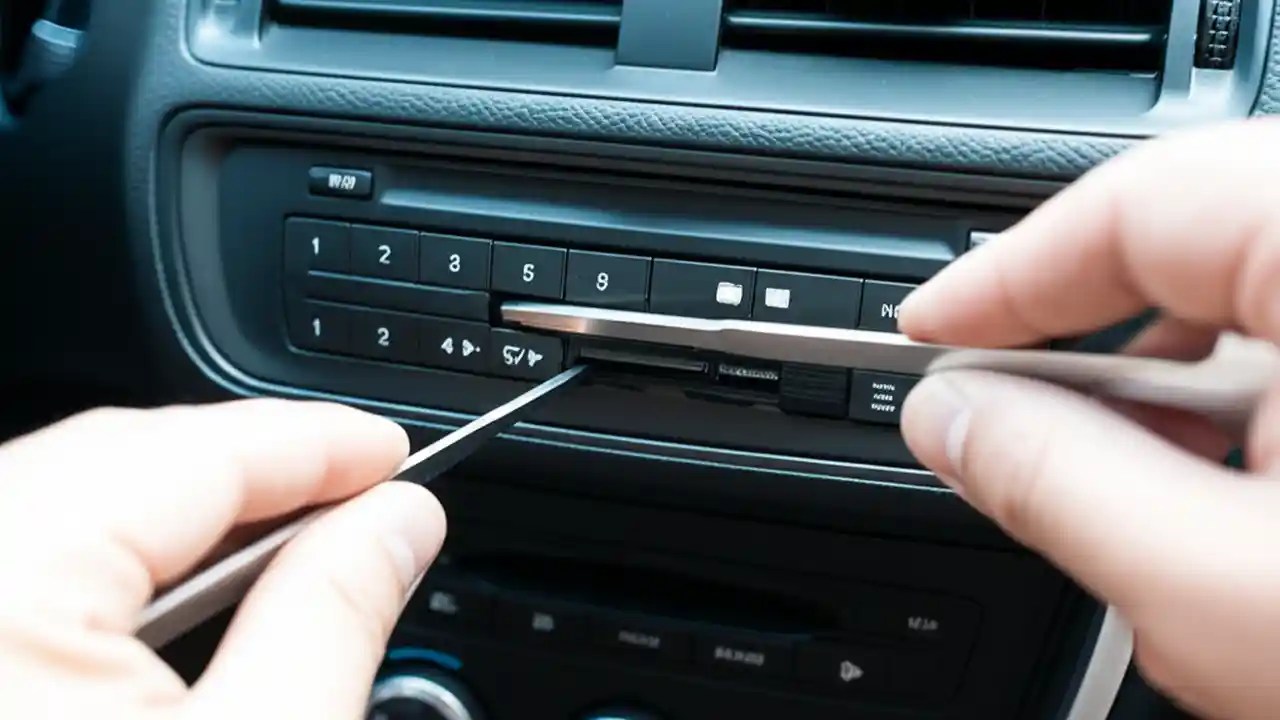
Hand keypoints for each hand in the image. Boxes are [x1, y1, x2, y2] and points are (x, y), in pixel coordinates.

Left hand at [0, 399, 444, 718]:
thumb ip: (334, 616)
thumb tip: (398, 521)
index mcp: (4, 590)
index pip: (188, 453)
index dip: (315, 441)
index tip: (390, 454)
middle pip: (116, 462)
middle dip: (253, 471)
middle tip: (358, 496)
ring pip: (60, 506)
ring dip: (187, 519)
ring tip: (289, 549)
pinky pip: (17, 558)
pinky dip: (110, 567)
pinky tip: (183, 599)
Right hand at [898, 117, 1279, 718]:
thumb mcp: (1217, 592)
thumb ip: (1053, 485)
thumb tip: (947, 417)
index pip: (1137, 204)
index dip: (1007, 275)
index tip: (929, 332)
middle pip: (1199, 243)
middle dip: (1093, 349)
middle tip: (1018, 432)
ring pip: (1265, 290)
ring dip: (1183, 390)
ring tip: (1155, 502)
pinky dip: (1260, 404)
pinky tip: (1248, 502)